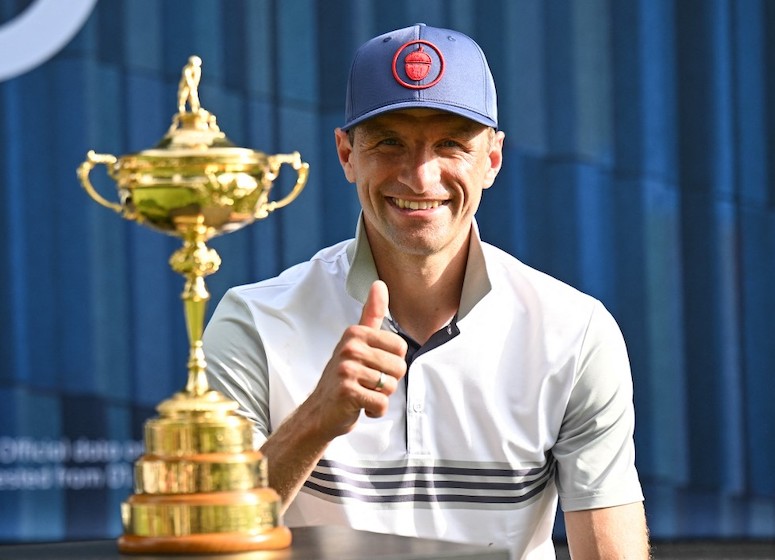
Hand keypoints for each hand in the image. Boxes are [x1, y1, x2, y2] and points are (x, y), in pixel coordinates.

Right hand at [307, 280, 407, 438]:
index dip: (392, 363)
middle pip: (399, 367)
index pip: (401, 347)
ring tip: (362, 393)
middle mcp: (350, 348)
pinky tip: (361, 406)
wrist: (320, 411)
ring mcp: (347, 369)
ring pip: (391, 386)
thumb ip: (371, 314)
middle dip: (388, 382)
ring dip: (381, 397)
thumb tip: (379, 284)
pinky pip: (381, 403)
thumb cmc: (343, 377)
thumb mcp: (356, 342)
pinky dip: (375, 410)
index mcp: (355, 333)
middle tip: (367, 383)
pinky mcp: (347, 392)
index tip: (373, 367)